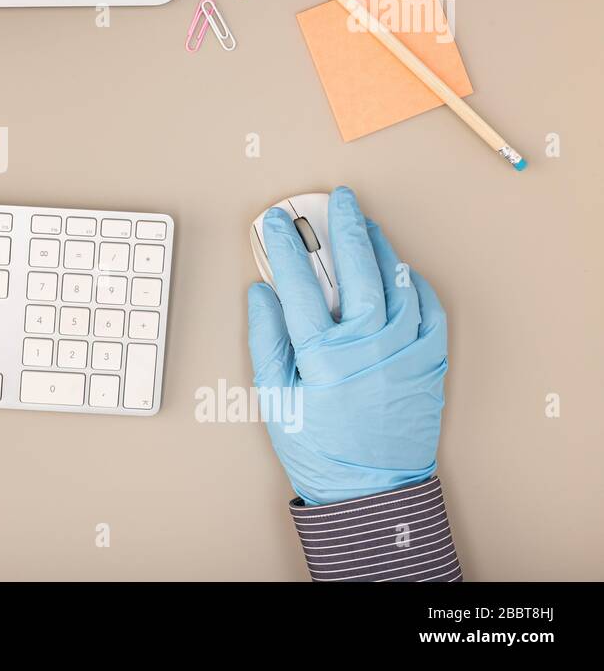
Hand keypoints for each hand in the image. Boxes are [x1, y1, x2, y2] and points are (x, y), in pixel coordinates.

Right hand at [247, 186, 446, 505]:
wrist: (372, 493)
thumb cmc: (320, 450)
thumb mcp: (275, 398)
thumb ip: (266, 339)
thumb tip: (262, 292)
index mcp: (323, 354)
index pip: (298, 281)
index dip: (282, 245)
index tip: (273, 223)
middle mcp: (368, 345)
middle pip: (355, 267)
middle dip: (342, 226)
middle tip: (335, 200)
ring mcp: (405, 351)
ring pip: (396, 281)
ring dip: (379, 247)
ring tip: (365, 225)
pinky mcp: (429, 362)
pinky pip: (428, 309)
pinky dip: (414, 284)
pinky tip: (400, 271)